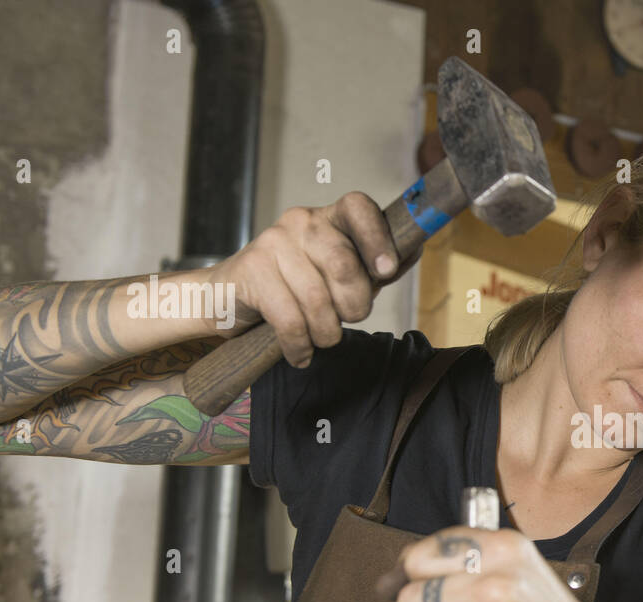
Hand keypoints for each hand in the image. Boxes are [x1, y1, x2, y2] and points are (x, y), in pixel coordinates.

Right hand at [204, 191, 417, 366]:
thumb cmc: (297, 288)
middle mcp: (302, 221)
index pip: (359, 207)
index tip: (386, 270)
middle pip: (343, 264)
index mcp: (330, 218)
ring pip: (317, 299)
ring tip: (320, 339)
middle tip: (345, 320)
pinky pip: (289, 319)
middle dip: (353, 306)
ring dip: (325, 333)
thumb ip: (375, 267)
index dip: (377, 237)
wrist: (229, 299)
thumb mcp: (342, 277)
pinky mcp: (251, 269)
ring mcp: (273, 242)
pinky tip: (299, 353)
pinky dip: (299, 345)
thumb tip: (414, 250)